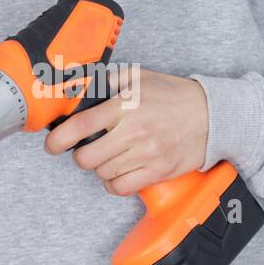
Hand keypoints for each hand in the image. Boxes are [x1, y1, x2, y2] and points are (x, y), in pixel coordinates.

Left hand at [44, 67, 208, 194]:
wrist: (212, 115)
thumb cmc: (174, 95)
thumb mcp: (138, 77)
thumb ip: (107, 82)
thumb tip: (79, 90)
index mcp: (125, 106)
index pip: (81, 127)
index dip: (58, 139)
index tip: (51, 144)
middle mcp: (133, 132)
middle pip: (87, 158)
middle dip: (80, 156)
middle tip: (84, 150)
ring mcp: (146, 155)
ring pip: (104, 174)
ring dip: (99, 168)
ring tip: (108, 157)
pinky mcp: (157, 172)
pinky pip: (122, 187)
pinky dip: (114, 183)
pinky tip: (118, 172)